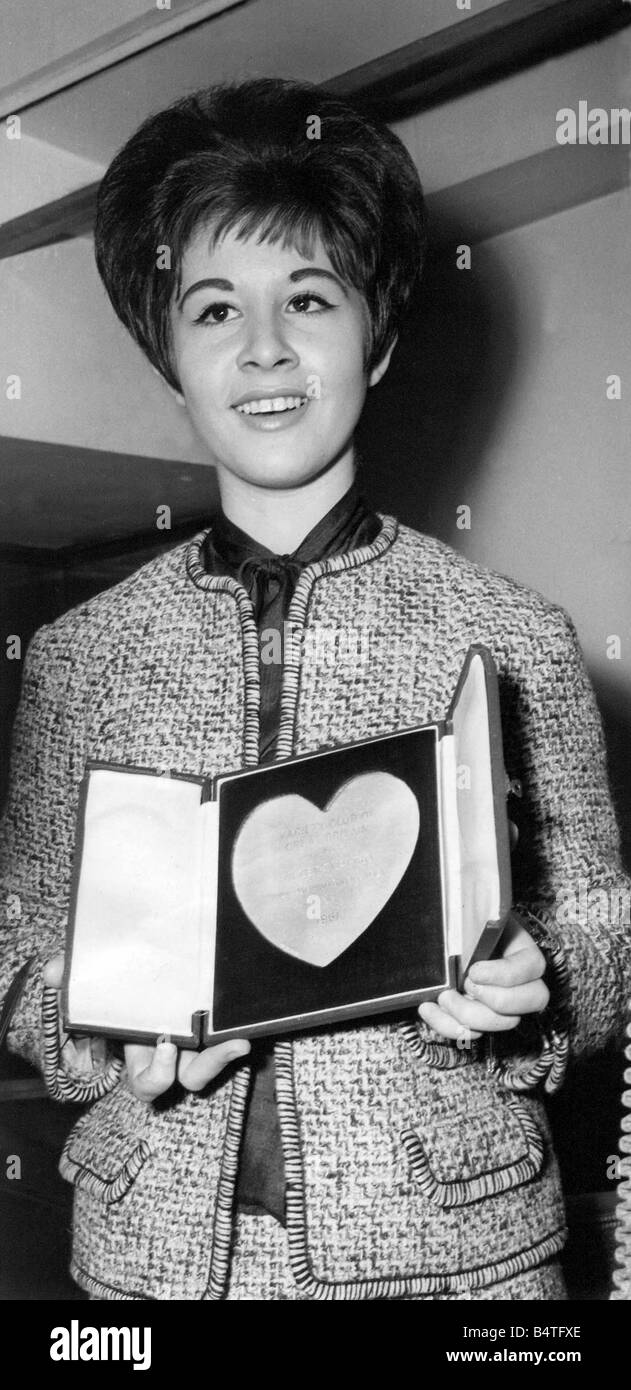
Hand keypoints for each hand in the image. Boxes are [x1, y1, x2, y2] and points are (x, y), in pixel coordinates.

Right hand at [44, 954, 250, 1096]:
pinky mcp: (220, 1020)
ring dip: (225, 1057)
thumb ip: (74, 974)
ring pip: (214, 1062)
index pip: (148, 1082)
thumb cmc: (123, 974)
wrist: (156, 949)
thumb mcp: (97, 974)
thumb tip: (53, 972)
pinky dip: (239, 1033)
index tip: (165, 1044)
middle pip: (190, 1078)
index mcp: (144, 1048)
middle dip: (202, 1069)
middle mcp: (175, 1048)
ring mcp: (200, 1037)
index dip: (156, 1075)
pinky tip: (250, 1024)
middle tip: (214, 1046)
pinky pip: (230, 1038)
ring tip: (239, 1041)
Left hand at [417, 913, 548, 1042]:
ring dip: (469, 1015)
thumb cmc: (464, 926)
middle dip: (495, 999)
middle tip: (466, 984)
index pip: (532, 966)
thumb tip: (465, 931)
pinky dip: (448, 1025)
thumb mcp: (473, 918)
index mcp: (523, 952)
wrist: (449, 939)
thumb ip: (476, 924)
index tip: (474, 970)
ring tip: (443, 997)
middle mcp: (522, 981)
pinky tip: (428, 1008)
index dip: (505, 974)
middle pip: (530, 1001)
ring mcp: (504, 1004)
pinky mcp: (482, 1018)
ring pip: (504, 1023)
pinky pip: (474, 1033)